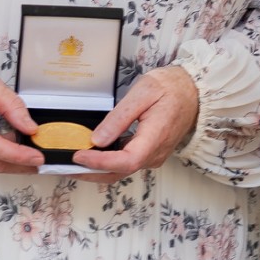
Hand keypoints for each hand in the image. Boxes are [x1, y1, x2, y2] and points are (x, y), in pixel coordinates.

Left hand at [70, 65, 200, 182]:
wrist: (194, 90)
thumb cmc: (171, 87)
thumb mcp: (143, 92)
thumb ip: (119, 117)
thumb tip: (97, 140)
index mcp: (155, 137)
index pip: (125, 161)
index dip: (99, 162)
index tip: (78, 156)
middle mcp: (155, 153)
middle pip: (119, 172)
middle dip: (91, 172)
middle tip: (66, 166)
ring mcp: (154, 155)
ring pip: (121, 170)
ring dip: (97, 169)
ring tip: (74, 162)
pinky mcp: (150, 153)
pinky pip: (126, 163)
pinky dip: (107, 162)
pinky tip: (92, 154)